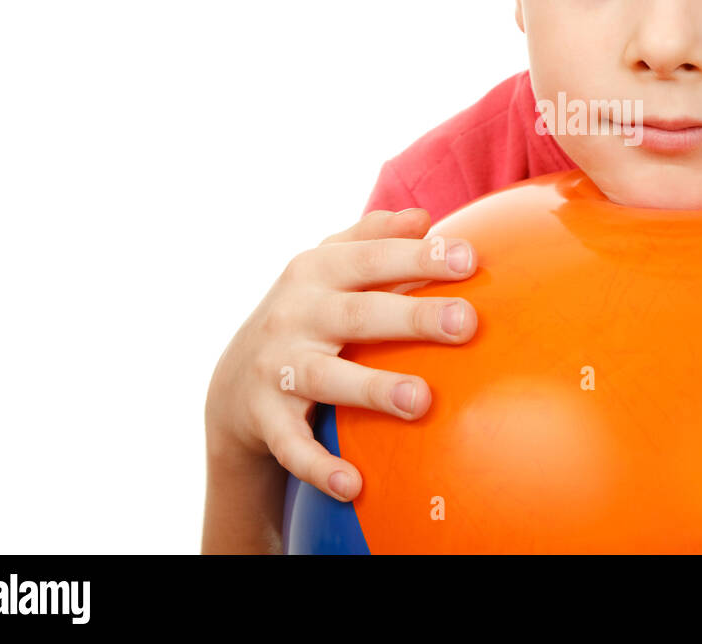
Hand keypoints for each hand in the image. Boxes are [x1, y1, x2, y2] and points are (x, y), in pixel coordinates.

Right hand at [205, 207, 478, 503]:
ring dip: (372, 389)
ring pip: (327, 378)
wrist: (232, 385)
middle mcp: (295, 316)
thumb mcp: (328, 267)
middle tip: (465, 323)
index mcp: (317, 271)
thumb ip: (373, 239)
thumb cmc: (307, 313)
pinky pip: (293, 447)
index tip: (469, 259)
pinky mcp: (267, 421)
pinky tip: (355, 484)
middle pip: (358, 314)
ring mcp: (278, 368)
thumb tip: (423, 218)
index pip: (372, 258)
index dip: (418, 257)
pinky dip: (320, 467)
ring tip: (421, 401)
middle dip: (411, 317)